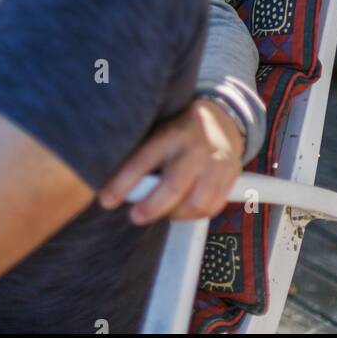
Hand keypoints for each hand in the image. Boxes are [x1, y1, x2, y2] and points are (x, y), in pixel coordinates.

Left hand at [96, 97, 245, 224]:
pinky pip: (211, 207)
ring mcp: (215, 165)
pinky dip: (194, 215)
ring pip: (196, 202)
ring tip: (161, 213)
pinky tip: (181, 210)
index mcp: (171, 134)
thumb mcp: (160, 130)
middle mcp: (194, 149)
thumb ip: (142, 152)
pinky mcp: (229, 178)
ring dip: (175, 214)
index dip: (123, 182)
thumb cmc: (179, 130)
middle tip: (134, 217)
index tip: (106, 200)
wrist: (222, 120)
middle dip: (151, 206)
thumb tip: (111, 180)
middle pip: (173, 186)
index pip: (144, 159)